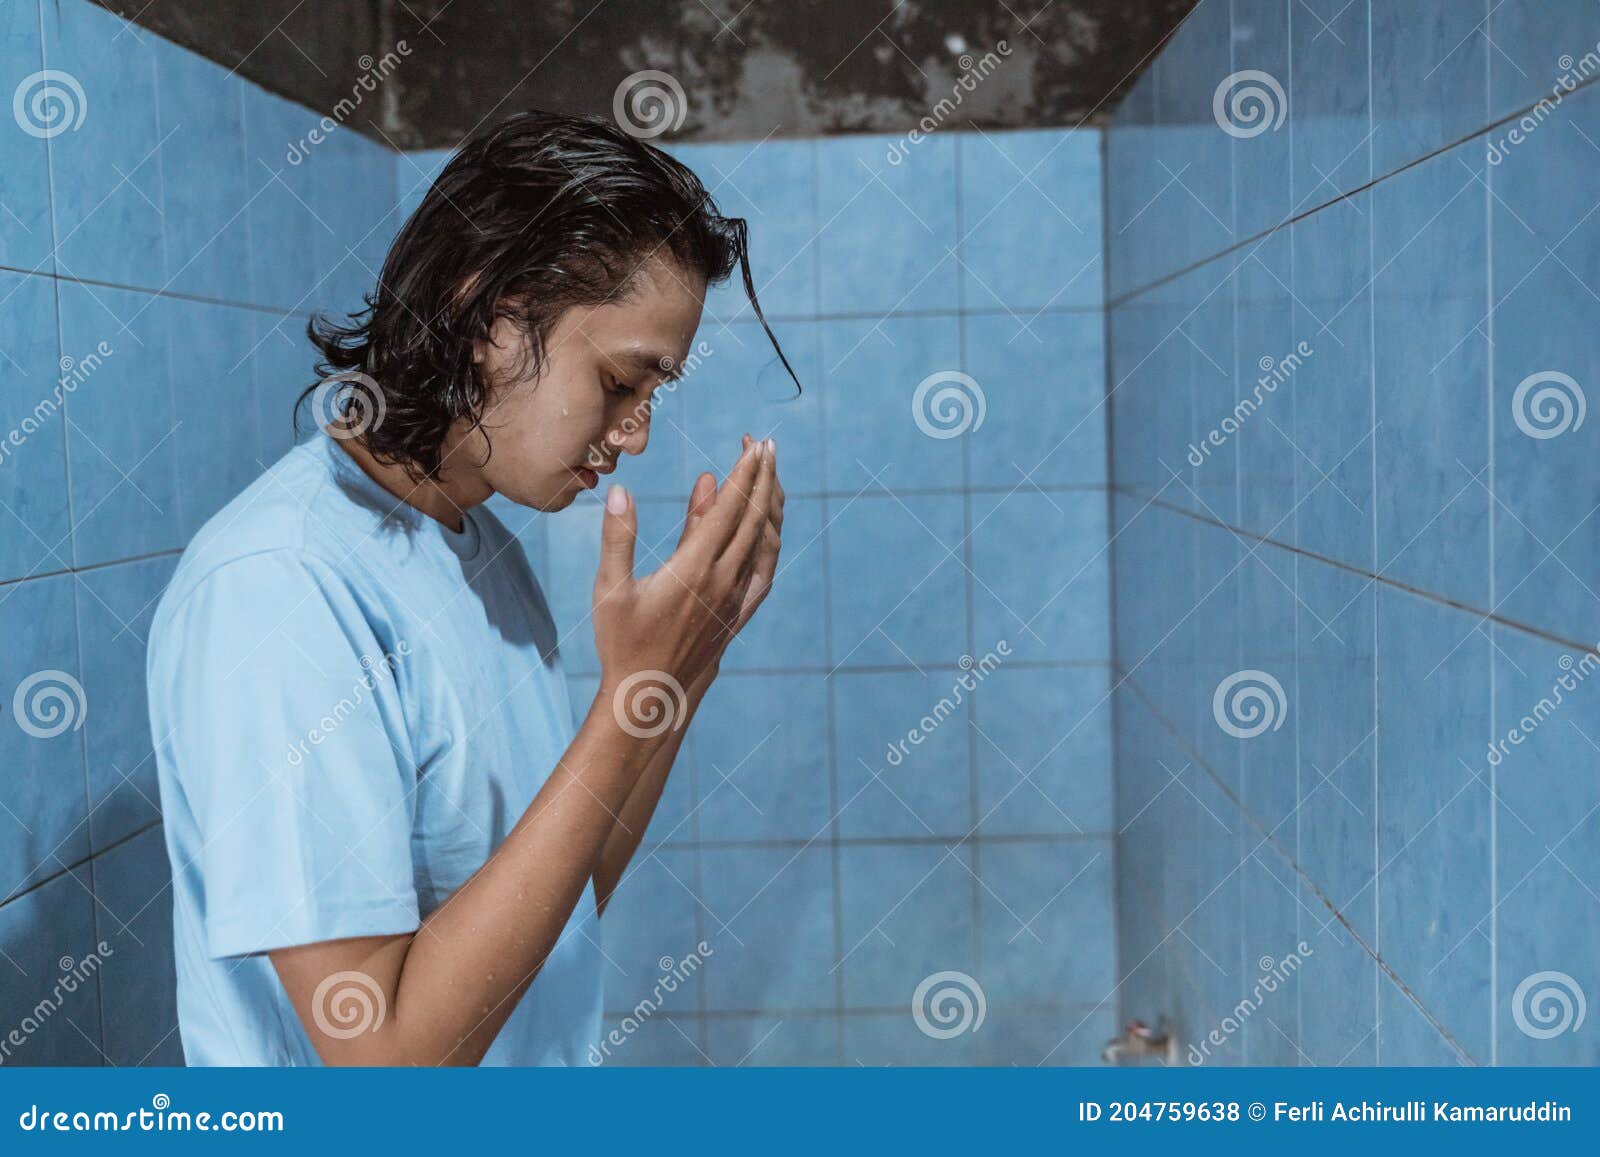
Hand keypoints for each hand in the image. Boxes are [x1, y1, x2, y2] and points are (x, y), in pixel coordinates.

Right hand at [591, 435, 777, 708]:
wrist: (651, 694)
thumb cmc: (623, 642)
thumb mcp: (610, 588)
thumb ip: (618, 537)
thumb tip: (620, 492)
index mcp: (694, 569)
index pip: (730, 509)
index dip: (745, 474)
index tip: (756, 446)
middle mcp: (723, 581)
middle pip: (754, 518)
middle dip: (763, 478)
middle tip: (767, 446)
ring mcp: (735, 598)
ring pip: (765, 542)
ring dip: (770, 506)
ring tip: (769, 478)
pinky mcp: (738, 613)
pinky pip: (764, 570)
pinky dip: (769, 541)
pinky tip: (767, 528)